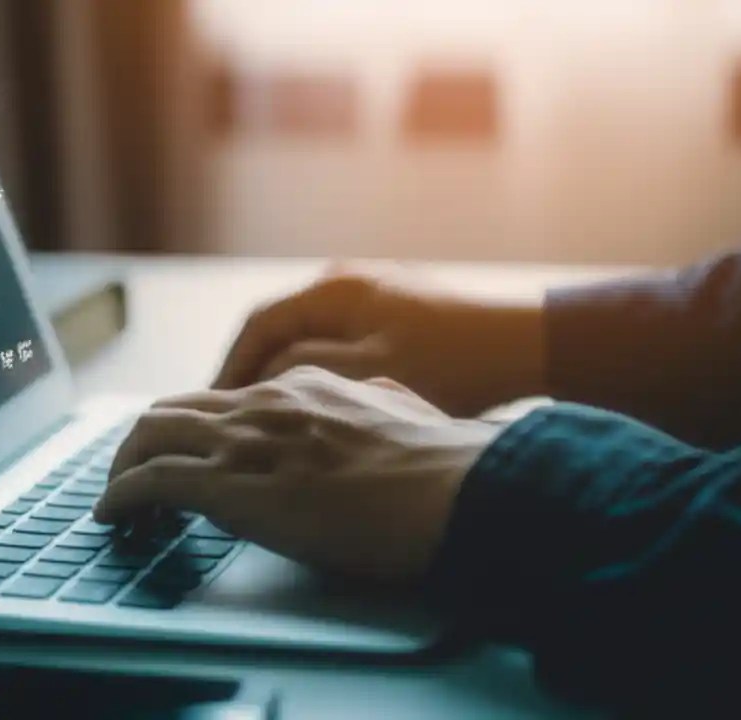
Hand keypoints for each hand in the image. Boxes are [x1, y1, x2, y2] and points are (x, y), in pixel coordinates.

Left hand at [94, 367, 503, 581]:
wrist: (450, 492)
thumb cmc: (439, 466)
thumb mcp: (402, 409)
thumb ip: (371, 401)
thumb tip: (369, 402)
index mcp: (303, 388)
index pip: (224, 399)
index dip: (196, 427)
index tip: (188, 452)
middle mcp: (263, 405)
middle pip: (172, 409)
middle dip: (144, 441)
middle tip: (134, 473)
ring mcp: (242, 442)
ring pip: (148, 435)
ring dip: (122, 467)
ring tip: (114, 498)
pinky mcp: (229, 486)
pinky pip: (151, 482)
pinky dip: (120, 496)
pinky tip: (112, 516)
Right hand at [213, 270, 546, 417]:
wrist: (532, 348)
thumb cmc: (453, 364)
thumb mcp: (366, 374)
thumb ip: (299, 371)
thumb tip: (253, 379)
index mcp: (333, 290)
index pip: (257, 327)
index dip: (227, 371)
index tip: (207, 411)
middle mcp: (347, 284)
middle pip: (278, 331)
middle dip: (251, 376)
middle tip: (231, 423)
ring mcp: (374, 299)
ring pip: (308, 342)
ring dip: (285, 379)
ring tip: (269, 424)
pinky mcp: (398, 320)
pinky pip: (338, 348)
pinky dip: (317, 378)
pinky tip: (322, 413)